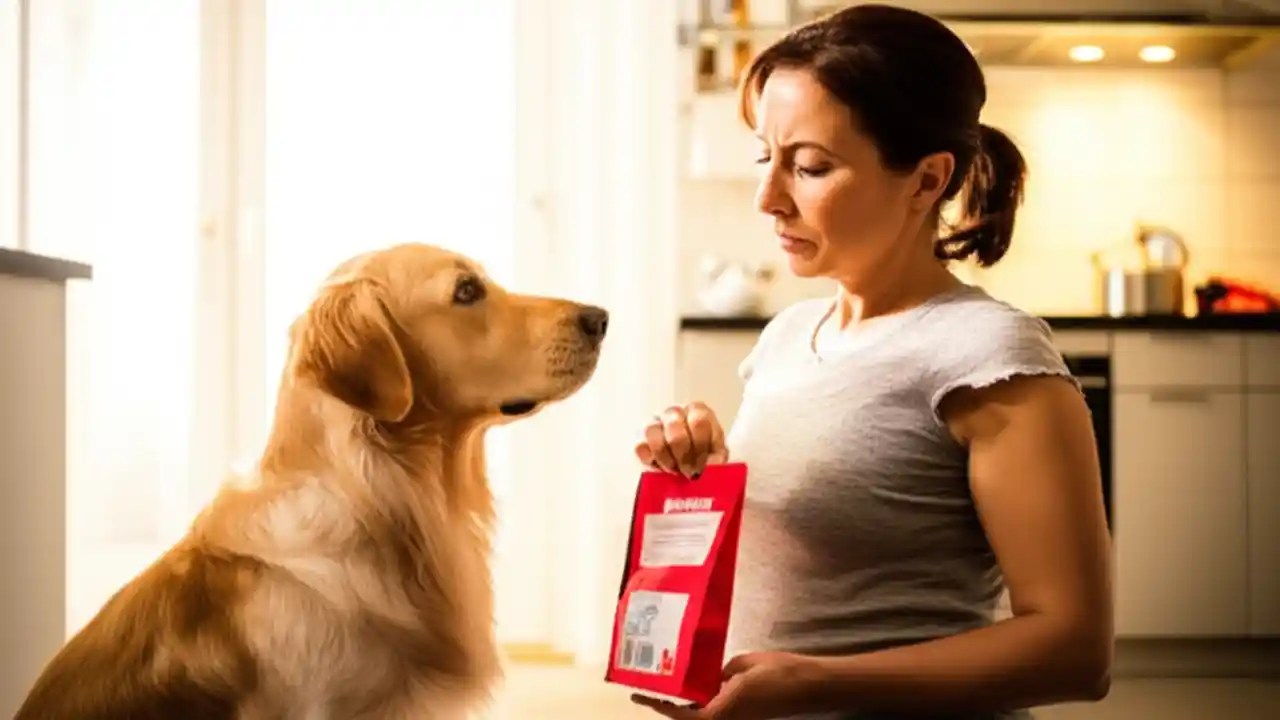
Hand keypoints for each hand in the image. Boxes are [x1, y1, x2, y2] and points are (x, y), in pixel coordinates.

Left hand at [630, 652, 820, 719]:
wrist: (810, 684)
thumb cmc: (780, 673)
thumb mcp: (744, 666)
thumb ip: (722, 673)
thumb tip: (710, 676)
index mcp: (724, 709)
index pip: (684, 715)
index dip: (660, 707)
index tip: (640, 696)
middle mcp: (728, 717)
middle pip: (691, 717)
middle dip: (671, 704)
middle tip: (650, 686)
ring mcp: (738, 717)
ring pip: (704, 712)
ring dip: (688, 701)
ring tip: (670, 680)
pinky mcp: (747, 712)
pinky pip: (718, 706)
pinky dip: (705, 695)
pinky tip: (700, 677)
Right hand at [634, 401, 728, 477]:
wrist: (690, 467)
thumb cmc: (705, 457)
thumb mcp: (718, 456)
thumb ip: (717, 458)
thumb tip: (712, 463)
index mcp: (697, 411)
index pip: (698, 421)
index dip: (701, 446)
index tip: (704, 465)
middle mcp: (674, 413)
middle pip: (674, 427)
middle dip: (683, 456)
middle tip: (690, 473)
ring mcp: (654, 423)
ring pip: (652, 432)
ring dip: (666, 459)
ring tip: (676, 472)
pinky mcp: (640, 439)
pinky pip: (640, 446)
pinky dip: (652, 462)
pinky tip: (663, 470)